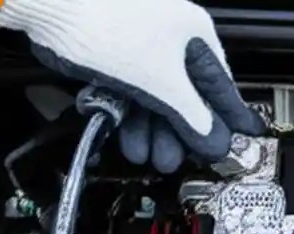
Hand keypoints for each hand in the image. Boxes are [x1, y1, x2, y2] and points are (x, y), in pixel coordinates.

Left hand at [0, 0, 265, 172]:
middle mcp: (169, 34)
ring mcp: (138, 41)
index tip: (241, 137)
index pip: (221, 85)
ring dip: (150, 129)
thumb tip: (214, 139)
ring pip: (154, 95)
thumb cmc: (106, 25)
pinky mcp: (111, 51)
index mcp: (193, 32)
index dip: (229, 116)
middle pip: (184, 95)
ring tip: (145, 154)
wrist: (51, 5)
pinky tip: (125, 133)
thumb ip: (192, 116)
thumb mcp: (161, 83)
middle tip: (177, 158)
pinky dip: (128, 113)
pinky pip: (129, 89)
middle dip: (178, 133)